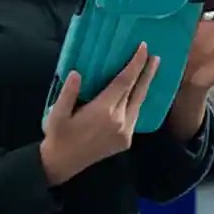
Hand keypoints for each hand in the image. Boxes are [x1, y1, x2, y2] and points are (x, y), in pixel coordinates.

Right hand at [40, 42, 160, 184]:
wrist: (63, 164)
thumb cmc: (58, 135)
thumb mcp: (56, 113)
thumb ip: (68, 93)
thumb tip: (77, 73)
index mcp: (103, 111)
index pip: (124, 82)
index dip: (135, 64)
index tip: (143, 48)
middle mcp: (119, 121)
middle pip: (137, 92)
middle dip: (147, 72)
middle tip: (156, 56)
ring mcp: (125, 133)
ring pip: (139, 104)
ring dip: (145, 87)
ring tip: (150, 71)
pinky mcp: (126, 141)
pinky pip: (135, 116)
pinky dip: (138, 102)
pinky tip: (137, 94)